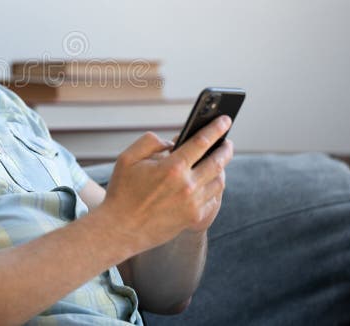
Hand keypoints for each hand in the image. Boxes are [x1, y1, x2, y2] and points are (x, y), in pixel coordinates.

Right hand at [98, 116, 233, 252]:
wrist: (121, 229)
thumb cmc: (122, 192)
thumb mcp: (127, 158)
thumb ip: (149, 142)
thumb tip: (171, 143)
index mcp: (172, 167)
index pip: (202, 142)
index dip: (216, 128)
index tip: (225, 119)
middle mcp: (187, 185)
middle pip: (218, 162)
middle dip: (226, 149)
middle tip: (227, 142)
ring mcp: (193, 204)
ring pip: (219, 182)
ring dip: (222, 169)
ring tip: (219, 162)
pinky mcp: (194, 218)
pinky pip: (213, 199)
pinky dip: (214, 188)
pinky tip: (210, 182)